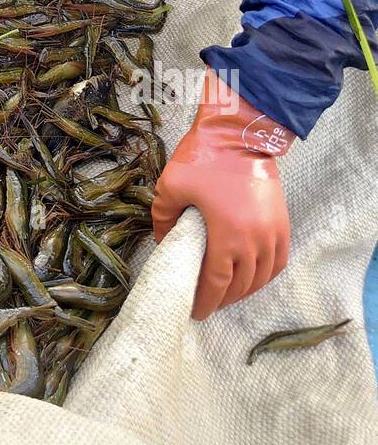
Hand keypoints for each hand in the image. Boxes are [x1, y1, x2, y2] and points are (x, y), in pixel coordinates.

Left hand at [152, 68, 293, 319]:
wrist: (239, 133)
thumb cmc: (203, 158)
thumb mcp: (170, 186)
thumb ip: (162, 218)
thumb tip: (163, 241)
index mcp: (226, 236)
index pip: (216, 285)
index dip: (205, 302)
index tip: (195, 311)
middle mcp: (254, 241)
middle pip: (239, 286)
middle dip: (222, 299)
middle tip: (206, 303)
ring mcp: (272, 233)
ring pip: (261, 277)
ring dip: (244, 290)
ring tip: (226, 293)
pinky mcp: (281, 223)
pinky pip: (278, 261)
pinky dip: (265, 274)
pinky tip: (252, 276)